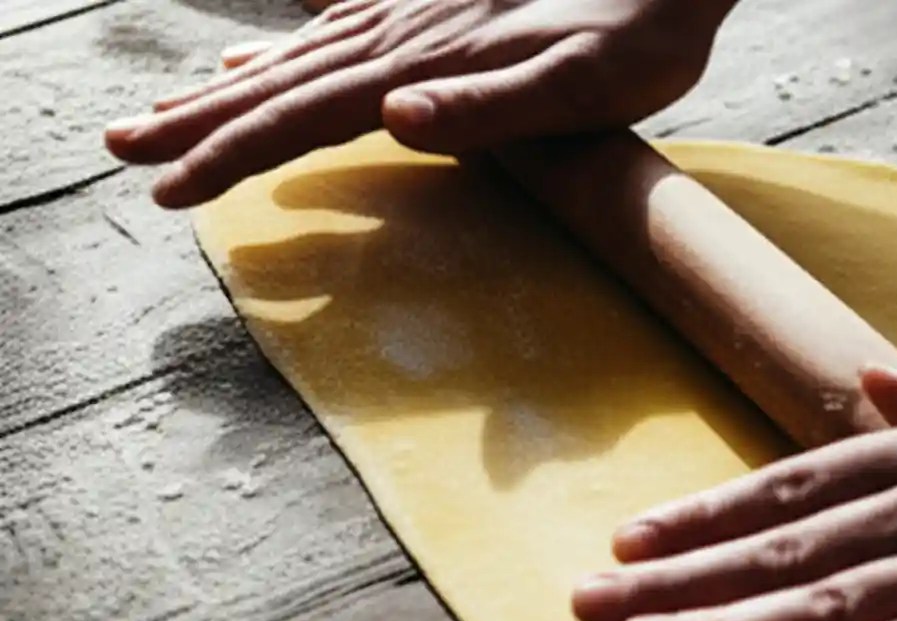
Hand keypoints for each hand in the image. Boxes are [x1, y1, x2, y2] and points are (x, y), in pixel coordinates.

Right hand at [103, 0, 732, 208]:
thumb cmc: (636, 37)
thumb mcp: (582, 83)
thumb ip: (492, 104)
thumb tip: (398, 117)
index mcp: (422, 65)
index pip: (301, 117)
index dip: (230, 154)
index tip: (168, 188)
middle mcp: (400, 36)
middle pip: (277, 83)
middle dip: (198, 121)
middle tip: (122, 146)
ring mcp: (411, 16)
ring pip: (295, 56)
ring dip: (226, 85)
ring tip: (165, 104)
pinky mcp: (431, 8)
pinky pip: (334, 28)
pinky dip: (285, 45)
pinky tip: (259, 45)